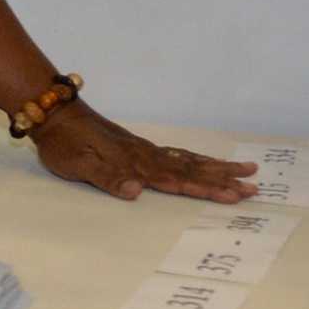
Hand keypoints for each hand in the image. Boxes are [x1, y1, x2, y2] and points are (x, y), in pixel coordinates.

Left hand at [26, 101, 256, 202]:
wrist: (53, 113)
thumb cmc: (63, 144)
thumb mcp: (78, 165)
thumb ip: (108, 178)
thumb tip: (136, 192)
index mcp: (136, 164)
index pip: (178, 180)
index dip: (207, 188)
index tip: (235, 195)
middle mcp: (146, 156)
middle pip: (192, 169)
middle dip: (224, 179)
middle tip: (256, 186)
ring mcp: (143, 149)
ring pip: (188, 160)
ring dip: (217, 167)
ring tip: (246, 169)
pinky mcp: (136, 146)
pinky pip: (175, 154)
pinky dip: (195, 159)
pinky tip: (203, 162)